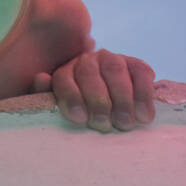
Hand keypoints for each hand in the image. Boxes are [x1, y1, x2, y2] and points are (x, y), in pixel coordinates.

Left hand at [34, 49, 155, 131]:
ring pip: (115, 71)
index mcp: (65, 72)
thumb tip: (41, 78)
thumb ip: (46, 95)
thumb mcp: (60, 106)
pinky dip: (144, 95)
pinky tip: (145, 116)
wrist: (110, 101)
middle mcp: (87, 61)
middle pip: (90, 74)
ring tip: (126, 123)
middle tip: (105, 125)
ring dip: (122, 99)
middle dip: (98, 102)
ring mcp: (112, 59)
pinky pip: (141, 74)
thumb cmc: (80, 111)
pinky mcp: (135, 64)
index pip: (64, 80)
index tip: (80, 120)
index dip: (71, 99)